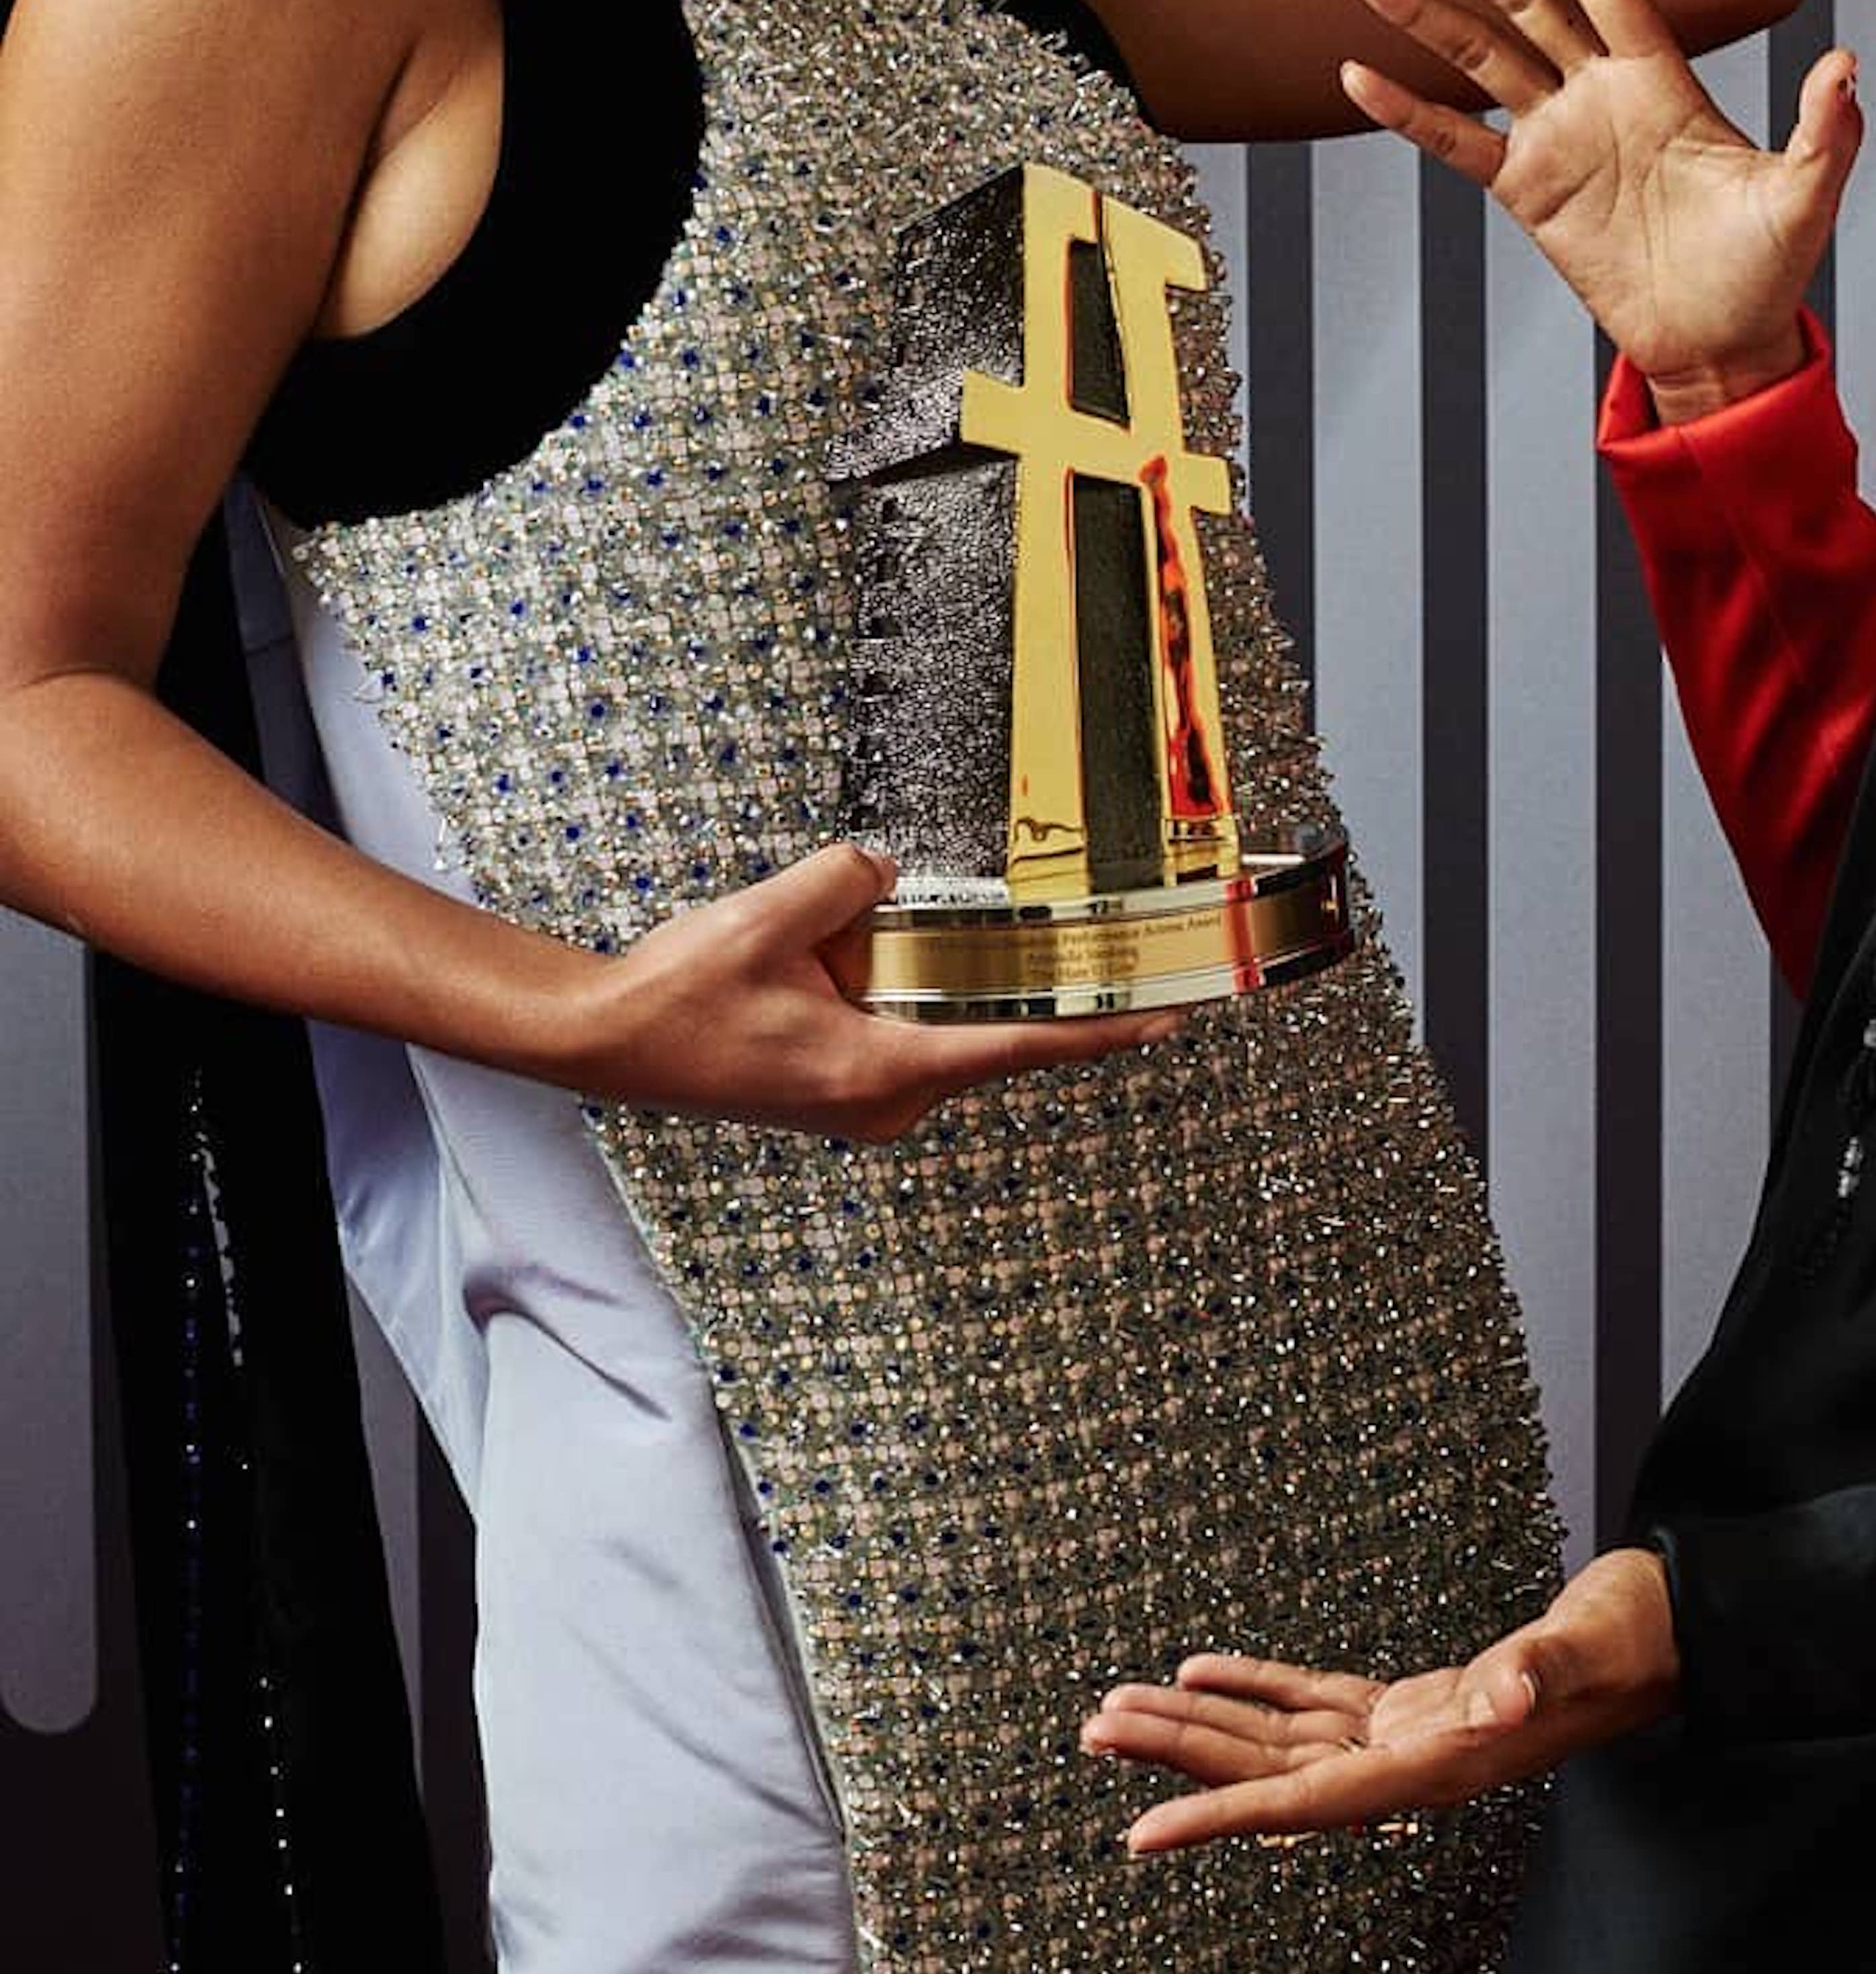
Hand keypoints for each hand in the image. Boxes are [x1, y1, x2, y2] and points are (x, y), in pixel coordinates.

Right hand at [555, 840, 1178, 1136]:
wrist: (607, 1040)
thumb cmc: (681, 995)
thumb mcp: (771, 916)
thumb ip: (847, 882)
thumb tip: (882, 870)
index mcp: (882, 1071)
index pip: (1021, 1046)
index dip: (1104, 1030)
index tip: (1170, 1020)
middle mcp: (884, 1102)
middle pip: (983, 1031)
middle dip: (1006, 979)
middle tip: (1058, 933)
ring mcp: (860, 1103)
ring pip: (936, 1027)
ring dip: (934, 980)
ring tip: (873, 937)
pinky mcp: (837, 1090)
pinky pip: (900, 1031)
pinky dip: (901, 993)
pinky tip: (857, 954)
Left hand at [1085, 1546, 1680, 1853]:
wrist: (1668, 1638)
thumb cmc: (1633, 1642)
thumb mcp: (1590, 1649)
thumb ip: (1543, 1677)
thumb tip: (1504, 1702)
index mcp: (1439, 1766)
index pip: (1306, 1803)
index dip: (1220, 1816)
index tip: (1140, 1833)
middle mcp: (1411, 1764)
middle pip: (1271, 1772)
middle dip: (1180, 1757)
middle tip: (1091, 1733)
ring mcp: (1409, 1736)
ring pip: (1280, 1738)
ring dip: (1200, 1723)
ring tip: (1117, 1708)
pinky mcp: (1415, 1704)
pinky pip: (1317, 1702)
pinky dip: (1258, 1686)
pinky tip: (1205, 1671)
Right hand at [1342, 0, 1857, 418]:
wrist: (1720, 345)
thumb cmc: (1768, 269)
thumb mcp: (1803, 197)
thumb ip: (1825, 130)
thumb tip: (1847, 64)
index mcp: (1661, 78)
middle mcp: (1601, 93)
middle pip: (1522, 2)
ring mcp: (1558, 138)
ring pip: (1478, 59)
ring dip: (1422, 15)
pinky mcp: (1527, 192)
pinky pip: (1457, 142)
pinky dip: (1409, 111)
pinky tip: (1358, 74)